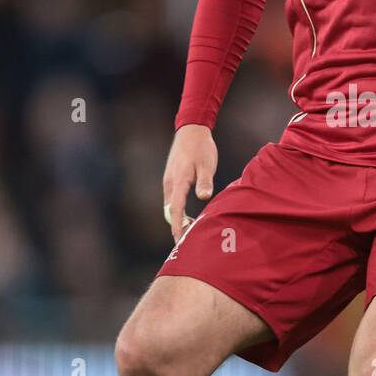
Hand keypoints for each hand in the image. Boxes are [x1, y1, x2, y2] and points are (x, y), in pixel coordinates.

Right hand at [163, 124, 217, 242]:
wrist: (191, 130)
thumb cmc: (201, 148)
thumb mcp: (207, 164)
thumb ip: (205, 181)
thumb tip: (204, 197)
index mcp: (178, 182)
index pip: (175, 210)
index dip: (177, 226)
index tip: (180, 241)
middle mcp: (170, 184)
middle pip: (170, 212)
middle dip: (176, 228)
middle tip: (184, 245)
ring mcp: (169, 181)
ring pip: (170, 207)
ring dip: (177, 221)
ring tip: (188, 234)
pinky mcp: (172, 179)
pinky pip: (172, 201)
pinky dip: (177, 212)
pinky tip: (188, 217)